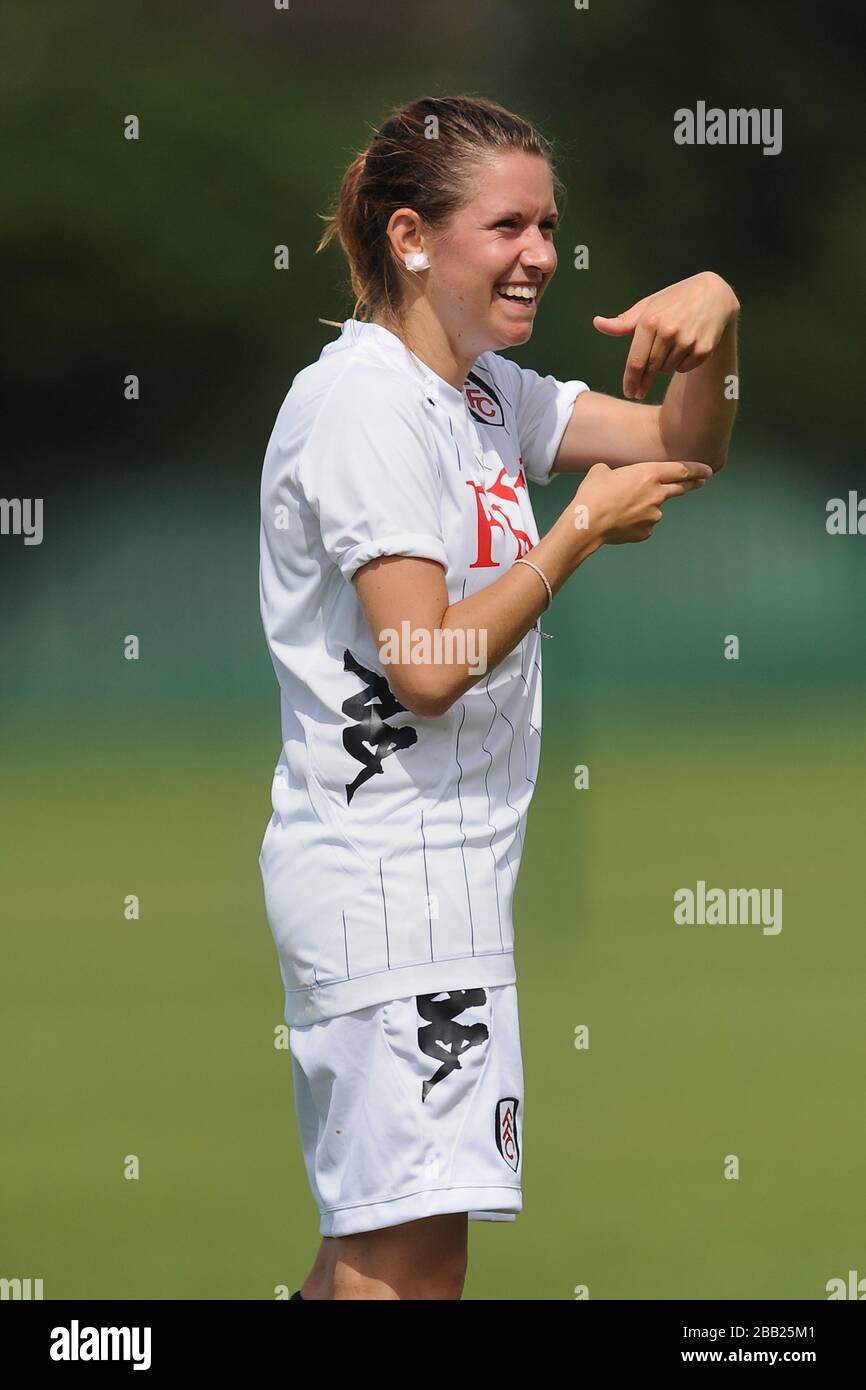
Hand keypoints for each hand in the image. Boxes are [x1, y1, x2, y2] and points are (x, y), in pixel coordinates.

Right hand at [573, 459, 713, 545]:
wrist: (588, 522)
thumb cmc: (593, 494)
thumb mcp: (601, 471)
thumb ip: (613, 472)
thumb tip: (609, 475)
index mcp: (649, 474)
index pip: (682, 470)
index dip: (697, 470)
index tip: (708, 471)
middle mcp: (657, 494)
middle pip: (680, 488)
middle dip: (692, 485)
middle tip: (699, 483)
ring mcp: (654, 516)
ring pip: (655, 509)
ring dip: (647, 507)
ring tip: (623, 508)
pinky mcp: (645, 532)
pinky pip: (644, 525)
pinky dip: (636, 523)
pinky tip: (621, 523)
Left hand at [592, 271, 739, 400]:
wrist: (714, 294)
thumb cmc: (674, 301)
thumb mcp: (648, 307)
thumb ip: (623, 323)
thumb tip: (597, 323)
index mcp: (650, 321)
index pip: (635, 361)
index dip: (630, 381)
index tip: (629, 392)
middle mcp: (668, 331)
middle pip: (650, 369)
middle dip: (643, 382)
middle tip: (638, 392)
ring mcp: (687, 341)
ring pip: (667, 369)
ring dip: (664, 365)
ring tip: (672, 347)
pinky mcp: (703, 349)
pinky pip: (684, 368)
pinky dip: (682, 364)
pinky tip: (687, 347)